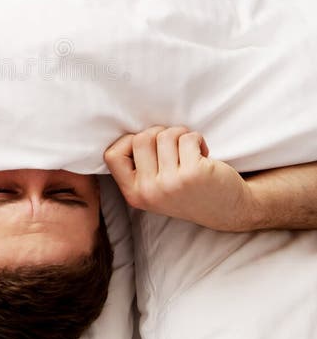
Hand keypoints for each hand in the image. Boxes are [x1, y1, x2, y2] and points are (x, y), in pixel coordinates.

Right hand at [104, 125, 254, 232]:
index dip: (129, 142)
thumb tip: (127, 129)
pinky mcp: (193, 173)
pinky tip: (203, 154)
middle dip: (159, 134)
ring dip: (180, 135)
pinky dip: (198, 139)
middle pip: (141, 138)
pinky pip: (188, 137)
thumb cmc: (187, 190)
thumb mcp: (153, 188)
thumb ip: (138, 167)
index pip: (112, 155)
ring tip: (189, 152)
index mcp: (133, 194)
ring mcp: (170, 183)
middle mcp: (148, 191)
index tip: (149, 148)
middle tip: (174, 148)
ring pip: (165, 135)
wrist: (227, 208)